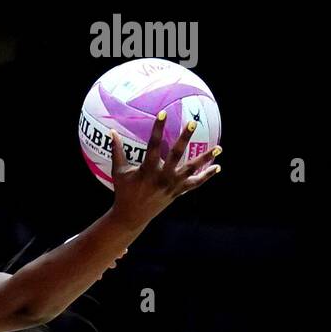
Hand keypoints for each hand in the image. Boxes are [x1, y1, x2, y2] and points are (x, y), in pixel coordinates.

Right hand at [110, 112, 220, 230]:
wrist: (131, 217)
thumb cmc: (123, 192)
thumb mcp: (118, 172)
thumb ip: (117, 151)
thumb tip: (111, 132)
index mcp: (147, 170)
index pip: (153, 146)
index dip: (158, 129)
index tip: (163, 114)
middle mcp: (162, 177)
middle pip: (176, 155)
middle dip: (184, 138)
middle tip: (193, 123)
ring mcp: (171, 185)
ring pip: (191, 169)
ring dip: (205, 159)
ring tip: (219, 148)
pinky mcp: (177, 193)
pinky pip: (194, 184)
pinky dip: (206, 176)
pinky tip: (217, 168)